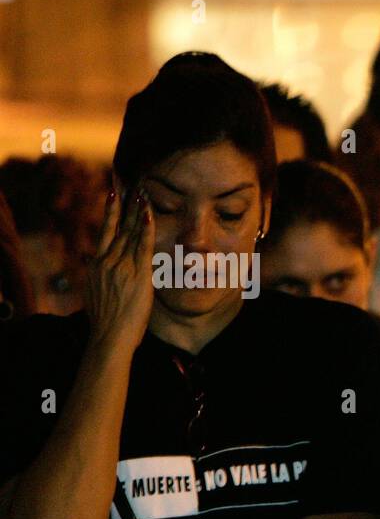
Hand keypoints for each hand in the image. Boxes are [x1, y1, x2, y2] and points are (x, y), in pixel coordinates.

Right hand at [85, 183, 155, 350]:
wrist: (110, 337)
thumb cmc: (107, 321)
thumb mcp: (96, 292)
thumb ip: (98, 273)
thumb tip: (92, 261)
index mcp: (96, 264)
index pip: (106, 231)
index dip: (111, 210)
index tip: (113, 192)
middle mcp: (106, 261)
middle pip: (117, 226)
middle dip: (124, 203)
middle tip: (129, 181)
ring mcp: (120, 266)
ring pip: (130, 233)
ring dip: (137, 210)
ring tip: (142, 191)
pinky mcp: (136, 275)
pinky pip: (142, 246)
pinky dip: (145, 228)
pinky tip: (147, 214)